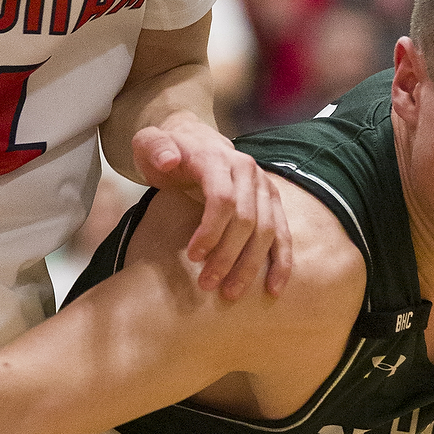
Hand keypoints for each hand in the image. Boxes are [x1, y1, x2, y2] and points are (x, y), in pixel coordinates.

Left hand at [132, 118, 290, 297]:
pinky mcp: (272, 202)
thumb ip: (155, 148)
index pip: (223, 199)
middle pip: (247, 219)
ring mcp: (264, 186)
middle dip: (228, 256)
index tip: (193, 256)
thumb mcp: (150, 142)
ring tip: (231, 293)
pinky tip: (273, 288)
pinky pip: (283, 234)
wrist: (193, 140)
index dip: (211, 231)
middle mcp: (247, 171)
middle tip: (207, 284)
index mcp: (218, 158)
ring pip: (267, 230)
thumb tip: (168, 160)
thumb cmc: (168, 149)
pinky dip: (281, 262)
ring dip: (251, 265)